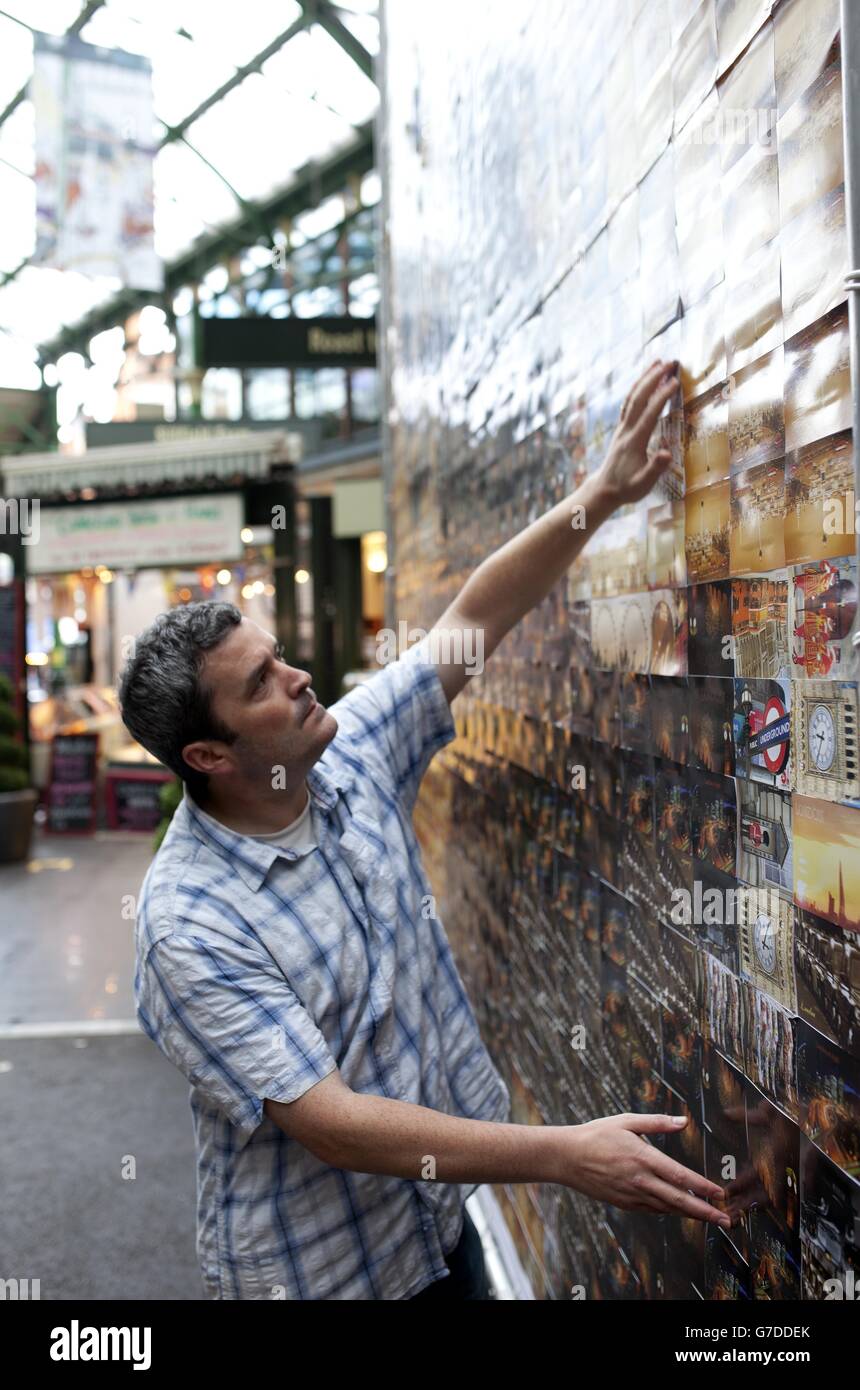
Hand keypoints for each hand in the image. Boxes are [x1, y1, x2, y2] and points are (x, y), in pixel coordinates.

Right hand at [554, 1112, 730, 1226]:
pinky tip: (679, 1209)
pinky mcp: (624, 1203)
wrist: (567, 1157)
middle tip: (726, 1221)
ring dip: (690, 1214)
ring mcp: (632, 1195)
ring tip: (710, 1218)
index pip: (681, 1177)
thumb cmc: (597, 1134)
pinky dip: (669, 1211)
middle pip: (680, 1201)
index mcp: (644, 1158)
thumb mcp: (626, 1121)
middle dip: (706, 1212)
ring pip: (668, 1209)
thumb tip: (684, 1121)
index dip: (703, 1187)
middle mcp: (640, 1181)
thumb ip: (657, 1122)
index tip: (721, 1193)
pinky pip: (652, 1210)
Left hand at [595, 359, 679, 506]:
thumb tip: (667, 453)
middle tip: (669, 362)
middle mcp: (626, 430)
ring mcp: (622, 428)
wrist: (604, 490)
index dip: (661, 397)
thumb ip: (654, 469)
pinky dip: (638, 389)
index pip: (649, 414)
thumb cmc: (626, 489)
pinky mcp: (621, 429)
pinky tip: (646, 381)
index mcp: (634, 442)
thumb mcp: (642, 484)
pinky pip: (629, 403)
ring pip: (632, 398)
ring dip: (645, 379)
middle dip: (653, 378)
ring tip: (658, 362)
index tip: (675, 381)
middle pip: (638, 399)